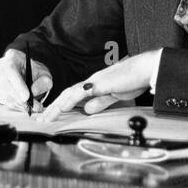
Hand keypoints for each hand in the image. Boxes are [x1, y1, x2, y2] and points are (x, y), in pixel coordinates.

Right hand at [0, 49, 53, 110]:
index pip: (11, 70)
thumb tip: (33, 91)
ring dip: (18, 103)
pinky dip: (14, 105)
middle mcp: (1, 67)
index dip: (18, 85)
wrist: (28, 73)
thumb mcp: (44, 74)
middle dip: (19, 98)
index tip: (27, 97)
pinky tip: (23, 106)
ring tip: (31, 107)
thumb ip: (43, 82)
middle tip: (33, 106)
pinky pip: (3, 100)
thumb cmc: (35, 72)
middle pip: (5, 84)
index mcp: (12, 57)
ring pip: (3, 94)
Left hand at [39, 50, 159, 121]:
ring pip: (70, 94)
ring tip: (46, 117)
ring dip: (57, 106)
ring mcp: (94, 81)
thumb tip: (87, 110)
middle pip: (67, 94)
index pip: (74, 95)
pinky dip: (69, 100)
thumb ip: (100, 102)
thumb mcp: (114, 96)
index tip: (53, 115)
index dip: (62, 105)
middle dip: (54, 107)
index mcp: (96, 85)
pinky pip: (81, 92)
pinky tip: (62, 108)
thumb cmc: (134, 80)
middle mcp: (92, 81)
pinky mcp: (100, 83)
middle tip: (42, 118)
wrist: (145, 69)